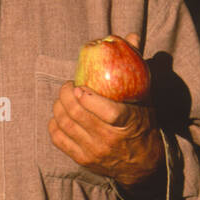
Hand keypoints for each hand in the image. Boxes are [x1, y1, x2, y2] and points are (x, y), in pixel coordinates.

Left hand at [48, 35, 163, 188]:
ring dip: (58, 108)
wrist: (142, 163)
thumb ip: (137, 67)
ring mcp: (95, 151)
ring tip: (62, 97)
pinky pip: (59, 140)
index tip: (79, 87)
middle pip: (79, 117)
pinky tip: (57, 116)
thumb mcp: (145, 97)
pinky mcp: (83, 160)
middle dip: (66, 97)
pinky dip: (54, 125)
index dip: (90, 100)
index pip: (109, 113)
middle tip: (67, 86)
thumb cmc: (142, 122)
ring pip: (66, 126)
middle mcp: (110, 140)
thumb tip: (131, 36)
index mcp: (128, 123)